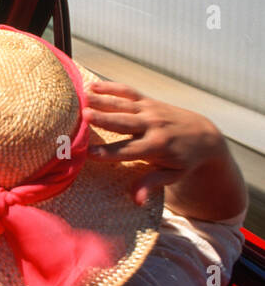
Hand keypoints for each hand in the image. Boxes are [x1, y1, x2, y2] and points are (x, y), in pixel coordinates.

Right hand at [84, 81, 245, 219]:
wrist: (204, 135)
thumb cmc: (185, 160)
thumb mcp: (173, 175)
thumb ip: (152, 184)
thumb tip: (136, 200)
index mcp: (157, 147)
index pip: (128, 150)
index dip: (107, 152)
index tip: (87, 152)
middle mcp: (153, 126)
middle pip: (124, 122)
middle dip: (104, 119)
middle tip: (83, 115)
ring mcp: (150, 110)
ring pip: (123, 104)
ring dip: (102, 100)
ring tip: (80, 97)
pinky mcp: (149, 101)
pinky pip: (128, 91)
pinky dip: (111, 87)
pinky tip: (91, 85)